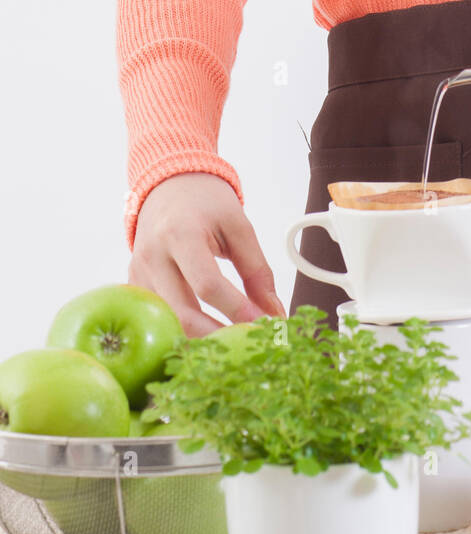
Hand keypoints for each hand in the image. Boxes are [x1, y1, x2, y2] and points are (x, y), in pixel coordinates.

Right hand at [130, 172, 285, 335]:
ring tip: (231, 349)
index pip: (207, 284)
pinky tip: (205, 338)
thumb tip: (274, 313)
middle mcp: (153, 256)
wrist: (168, 184)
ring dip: (199, 341)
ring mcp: (138, 273)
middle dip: (216, 337)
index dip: (236, 310)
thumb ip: (258, 271)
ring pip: (166, 323)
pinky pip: (156, 318)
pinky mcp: (134, 285)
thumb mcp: (239, 226)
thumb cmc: (206, 202)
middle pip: (181, 313)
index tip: (263, 327)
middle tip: (247, 347)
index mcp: (181, 234)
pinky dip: (181, 332)